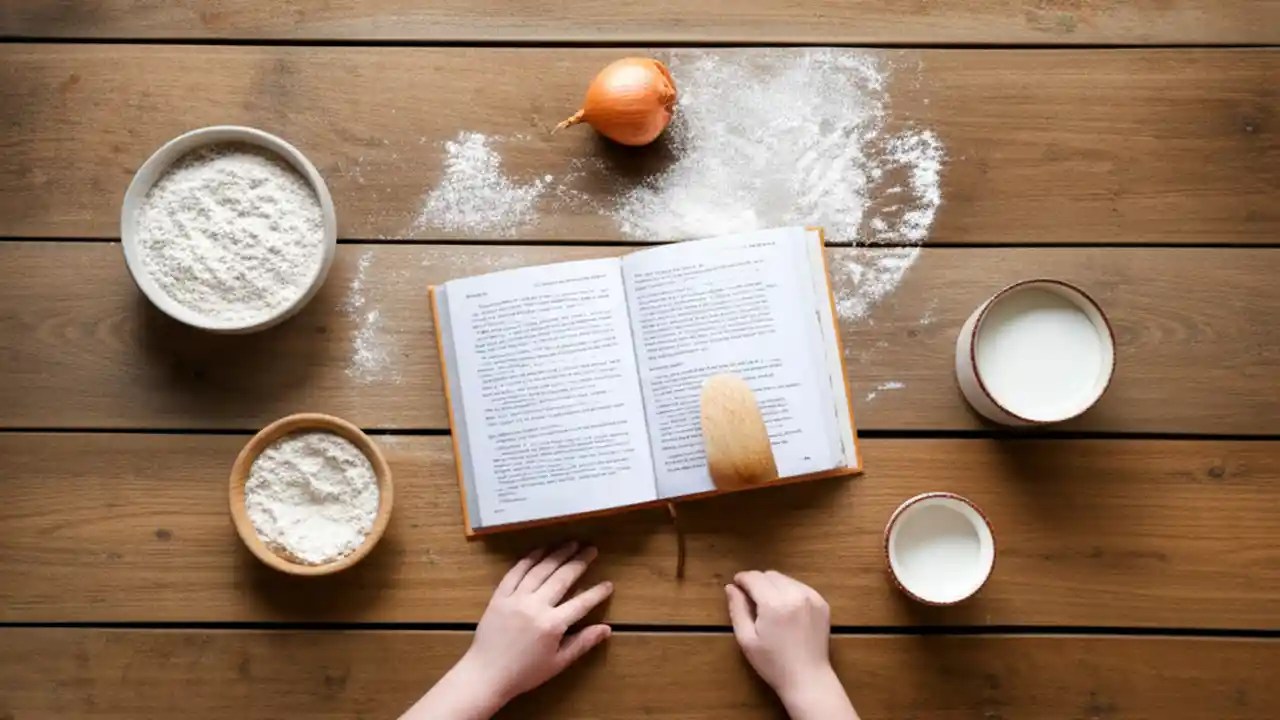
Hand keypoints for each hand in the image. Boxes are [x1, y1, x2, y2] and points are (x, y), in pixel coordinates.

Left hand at [401, 542, 612, 719]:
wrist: (486, 674)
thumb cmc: (524, 673)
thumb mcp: (558, 663)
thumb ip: (582, 643)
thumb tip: (607, 629)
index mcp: (552, 625)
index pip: (581, 603)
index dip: (597, 593)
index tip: (608, 584)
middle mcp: (535, 606)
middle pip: (562, 578)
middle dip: (579, 562)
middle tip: (592, 549)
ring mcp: (515, 599)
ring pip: (540, 570)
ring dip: (557, 554)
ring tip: (571, 543)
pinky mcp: (499, 596)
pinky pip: (516, 572)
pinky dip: (529, 558)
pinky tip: (540, 550)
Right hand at [726, 571, 857, 719]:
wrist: (808, 679)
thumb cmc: (773, 663)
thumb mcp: (747, 639)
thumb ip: (737, 609)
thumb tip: (731, 587)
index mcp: (775, 604)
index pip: (754, 578)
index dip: (742, 579)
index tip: (736, 585)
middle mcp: (795, 595)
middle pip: (770, 575)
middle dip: (757, 582)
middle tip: (751, 600)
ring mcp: (812, 597)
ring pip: (785, 579)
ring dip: (773, 586)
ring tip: (768, 606)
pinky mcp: (822, 603)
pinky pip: (800, 587)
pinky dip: (789, 592)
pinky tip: (785, 610)